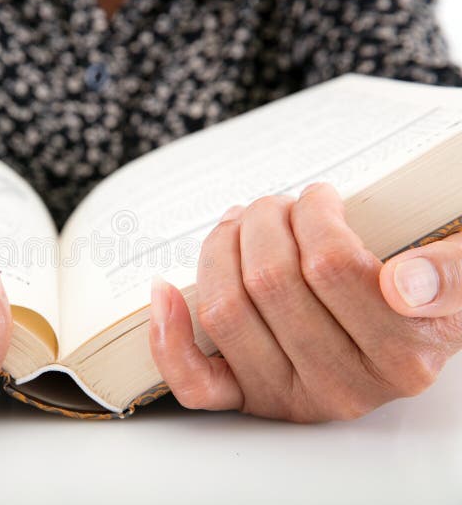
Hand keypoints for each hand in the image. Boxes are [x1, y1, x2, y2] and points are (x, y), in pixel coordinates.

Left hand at [149, 183, 461, 421]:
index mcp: (402, 357)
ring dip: (220, 249)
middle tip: (275, 205)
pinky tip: (164, 290)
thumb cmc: (417, 295)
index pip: (332, 267)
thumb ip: (452, 273)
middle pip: (270, 282)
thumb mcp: (459, 274)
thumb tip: (403, 284)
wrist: (400, 336)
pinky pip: (195, 383)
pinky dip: (169, 337)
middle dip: (263, 221)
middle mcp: (344, 388)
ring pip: (226, 310)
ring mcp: (290, 398)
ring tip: (240, 224)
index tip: (319, 196)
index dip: (314, 215)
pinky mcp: (249, 401)